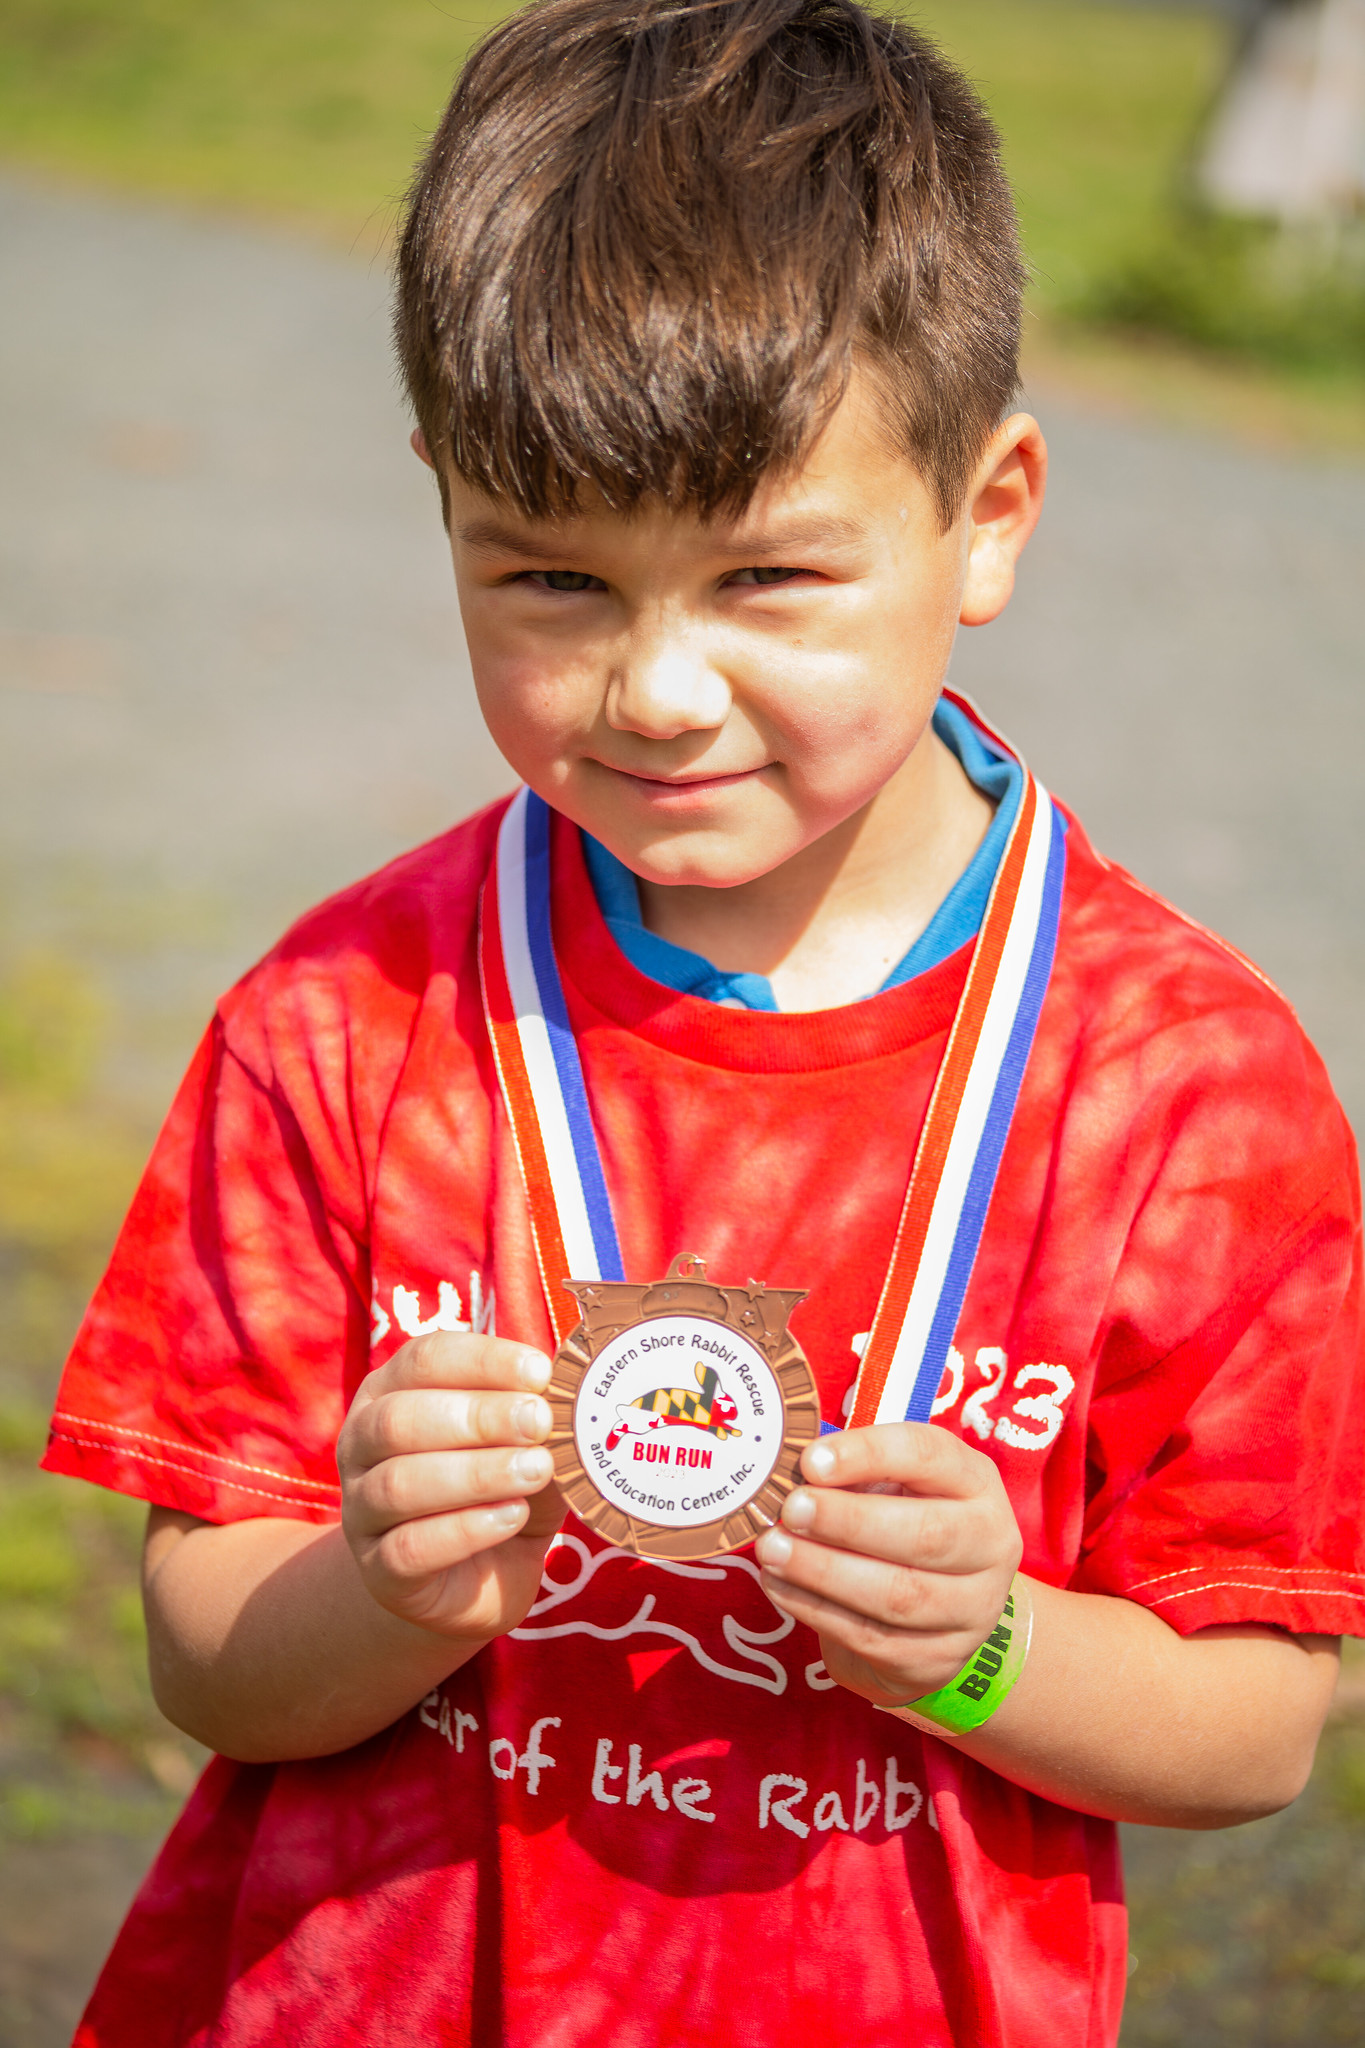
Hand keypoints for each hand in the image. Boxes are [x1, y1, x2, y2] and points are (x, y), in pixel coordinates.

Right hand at [338, 1331, 562, 1643]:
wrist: (471, 1584)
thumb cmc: (496, 1493)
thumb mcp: (522, 1447)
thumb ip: (536, 1422)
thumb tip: (571, 1401)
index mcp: (391, 1393)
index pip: (424, 1360)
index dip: (483, 1360)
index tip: (541, 1372)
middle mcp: (362, 1445)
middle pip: (400, 1419)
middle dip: (478, 1416)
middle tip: (539, 1422)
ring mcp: (361, 1511)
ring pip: (400, 1484)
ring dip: (477, 1473)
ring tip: (536, 1470)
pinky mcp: (378, 1571)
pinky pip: (410, 1548)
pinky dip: (467, 1529)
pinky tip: (513, 1516)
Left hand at [754, 1422, 1021, 1707]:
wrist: (935, 1613)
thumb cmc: (900, 1523)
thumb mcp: (888, 1485)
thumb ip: (851, 1476)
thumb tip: (788, 1474)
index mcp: (975, 1482)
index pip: (929, 1455)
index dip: (868, 1454)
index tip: (810, 1461)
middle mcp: (990, 1542)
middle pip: (925, 1534)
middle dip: (848, 1521)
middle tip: (790, 1510)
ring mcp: (973, 1608)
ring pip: (899, 1594)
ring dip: (824, 1571)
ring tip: (772, 1551)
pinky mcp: (941, 1658)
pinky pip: (873, 1637)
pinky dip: (817, 1610)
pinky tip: (780, 1586)